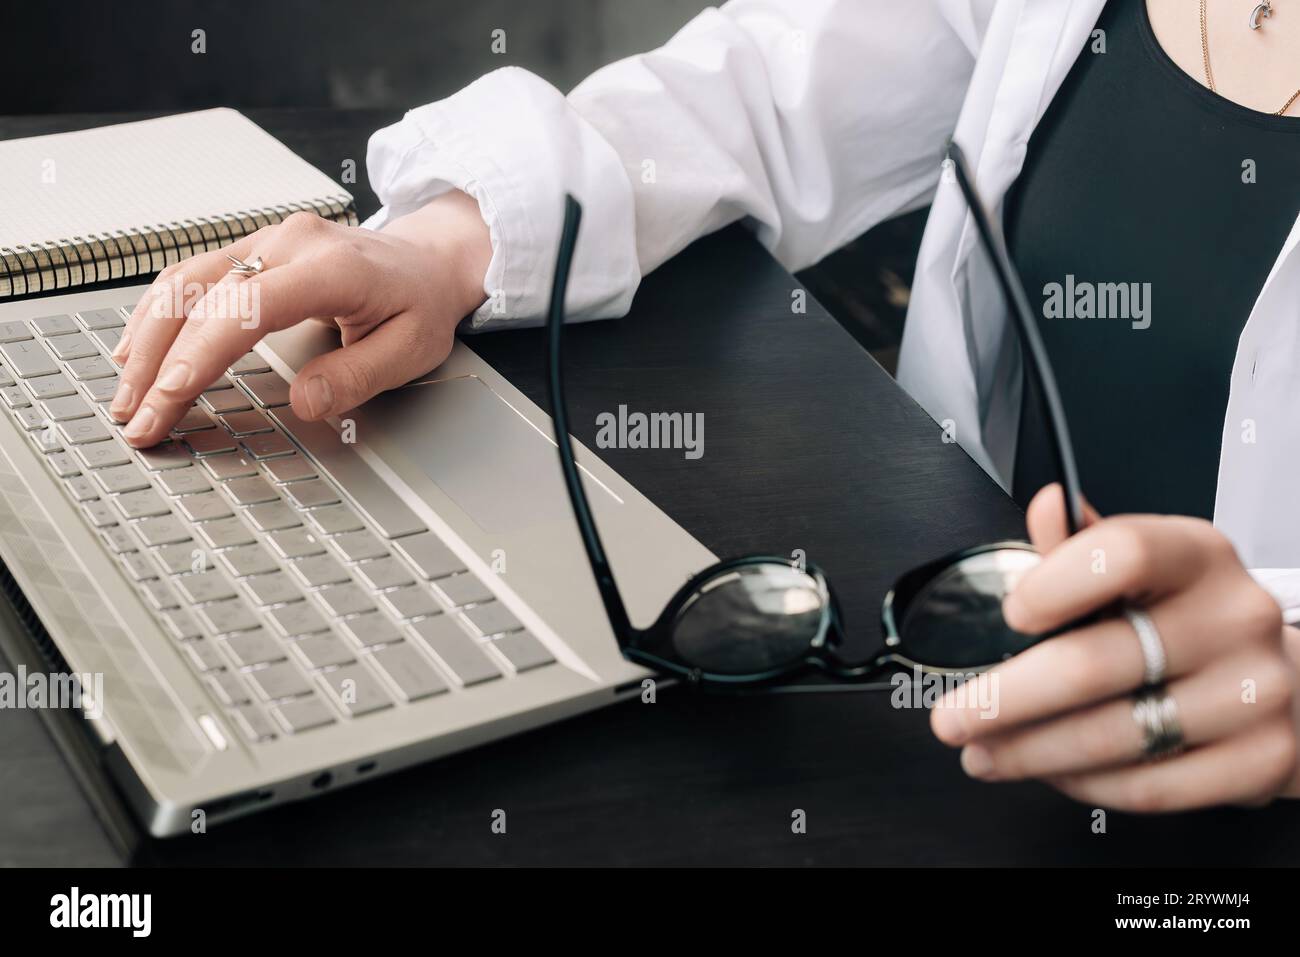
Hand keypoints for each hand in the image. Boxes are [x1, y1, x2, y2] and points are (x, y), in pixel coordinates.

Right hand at [110, 190, 491, 445]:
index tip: (171, 396)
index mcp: (331, 267)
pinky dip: (159, 317)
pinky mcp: (251, 250)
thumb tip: (304, 404)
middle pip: (201, 296)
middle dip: (160, 362)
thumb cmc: (420, 303)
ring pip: (183, 282)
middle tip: (138, 420)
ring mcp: (265, 241)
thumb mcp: (412, 350)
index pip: (248, 307)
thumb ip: (358, 377)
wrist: (426, 259)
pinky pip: (191, 278)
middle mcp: (288, 243)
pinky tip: (138, 352)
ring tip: (128, 396)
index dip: (202, 353)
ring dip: (146, 340)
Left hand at [930, 484, 1299, 811]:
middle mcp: (1233, 619)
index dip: (1054, 584)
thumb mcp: (1147, 567)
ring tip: (985, 752)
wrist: (1285, 682)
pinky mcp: (1260, 760)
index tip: (1009, 614)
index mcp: (1196, 556)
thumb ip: (1084, 543)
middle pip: (1094, 663)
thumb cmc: (1194, 619)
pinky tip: (1051, 773)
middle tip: (955, 717)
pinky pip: (1150, 786)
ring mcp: (1253, 692)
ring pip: (1113, 734)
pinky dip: (1086, 785)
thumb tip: (1047, 506)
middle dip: (1006, 699)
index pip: (1122, 553)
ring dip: (1030, 752)